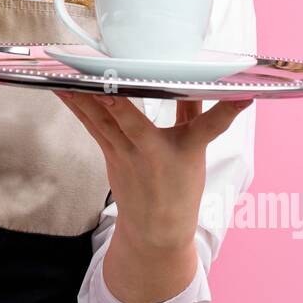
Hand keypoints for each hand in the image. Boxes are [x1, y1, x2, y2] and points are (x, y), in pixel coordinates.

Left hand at [53, 92, 251, 245]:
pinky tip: (60, 87)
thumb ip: (193, 112)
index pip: (210, 126)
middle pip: (135, 125)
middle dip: (118, 106)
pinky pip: (91, 124)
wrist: (157, 229)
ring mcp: (128, 155)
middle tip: (104, 84)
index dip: (226, 111)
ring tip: (66, 74)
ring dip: (83, 98)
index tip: (242, 96)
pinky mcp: (111, 153)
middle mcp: (155, 153)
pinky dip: (76, 105)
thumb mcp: (194, 151)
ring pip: (104, 121)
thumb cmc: (179, 186)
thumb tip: (199, 78)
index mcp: (187, 149)